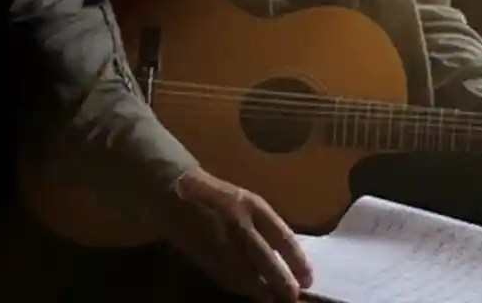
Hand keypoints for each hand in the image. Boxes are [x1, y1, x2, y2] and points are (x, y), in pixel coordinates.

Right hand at [154, 167, 312, 301]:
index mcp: (252, 205)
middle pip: (263, 258)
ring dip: (259, 289)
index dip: (296, 260)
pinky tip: (250, 294)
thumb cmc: (219, 197)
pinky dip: (239, 287)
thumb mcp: (247, 203)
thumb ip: (265, 227)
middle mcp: (237, 222)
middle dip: (280, 280)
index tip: (308, 278)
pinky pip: (224, 276)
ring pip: (243, 272)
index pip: (281, 236)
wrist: (173, 191)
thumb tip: (289, 256)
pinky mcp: (201, 254)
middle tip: (293, 296)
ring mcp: (217, 240)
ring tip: (272, 300)